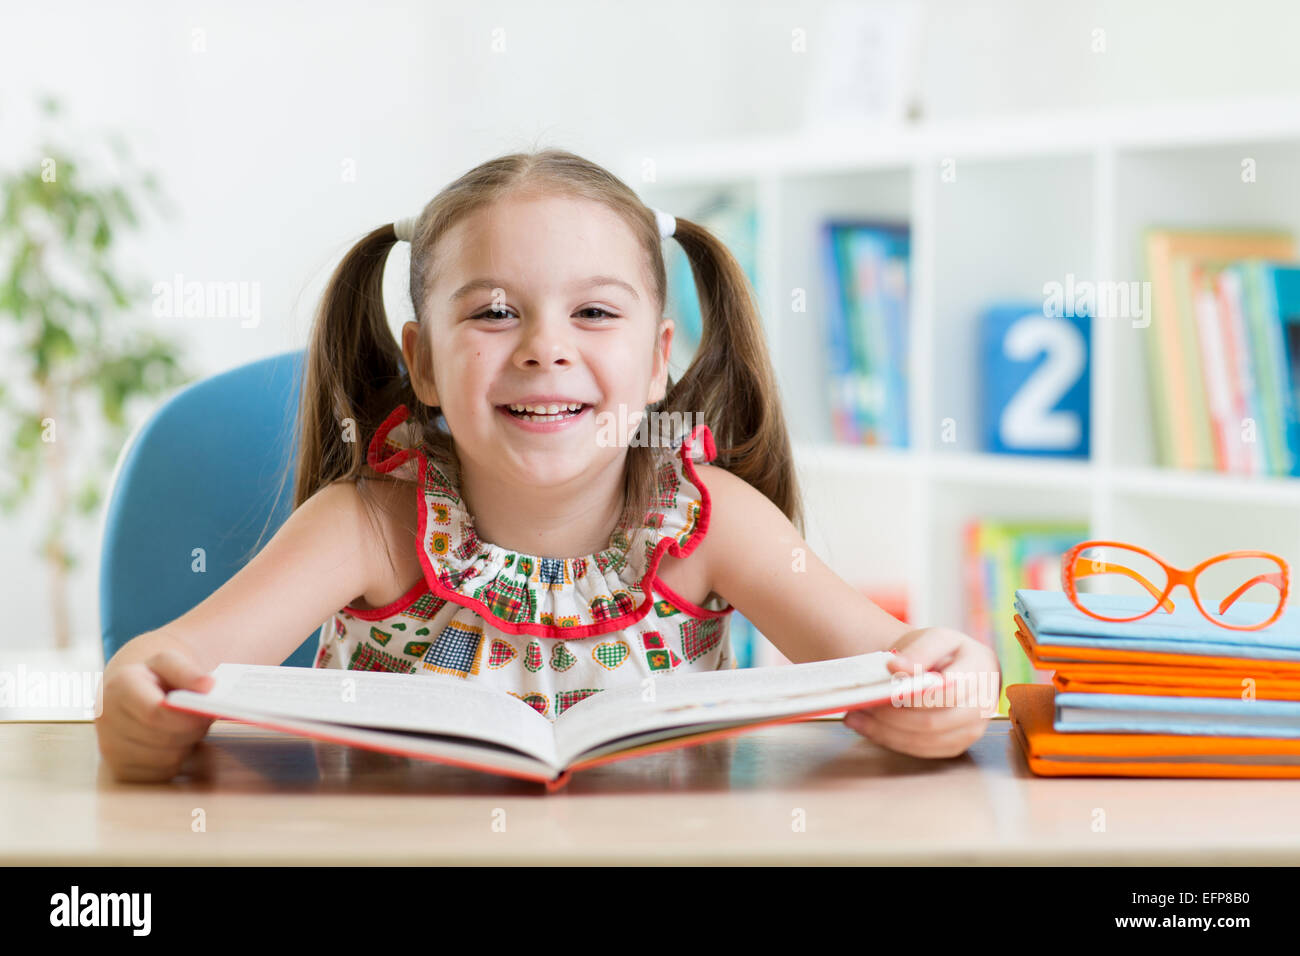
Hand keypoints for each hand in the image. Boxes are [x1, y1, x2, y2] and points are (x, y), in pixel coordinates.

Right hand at [95, 648, 217, 782]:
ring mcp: (109, 747)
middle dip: (191, 731)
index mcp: (119, 687)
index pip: (156, 713)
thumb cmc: (155, 677)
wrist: (131, 693)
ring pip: (165, 760)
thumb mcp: (170, 663)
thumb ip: (190, 671)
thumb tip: (208, 686)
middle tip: (201, 719)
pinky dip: (175, 761)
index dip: (187, 717)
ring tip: (185, 728)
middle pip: (163, 739)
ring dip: (185, 746)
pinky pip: (160, 774)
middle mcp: (106, 719)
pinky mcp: (118, 770)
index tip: (206, 712)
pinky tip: (172, 743)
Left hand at [843, 626, 1000, 757]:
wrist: (944, 667)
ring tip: (855, 716)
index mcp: (982, 669)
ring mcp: (971, 729)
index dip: (915, 693)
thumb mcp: (935, 637)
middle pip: (934, 721)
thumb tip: (898, 668)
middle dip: (893, 716)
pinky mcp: (954, 745)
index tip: (886, 685)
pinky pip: (921, 750)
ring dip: (886, 731)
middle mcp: (983, 704)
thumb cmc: (940, 651)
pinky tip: (868, 727)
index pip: (949, 690)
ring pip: (925, 740)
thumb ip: (919, 650)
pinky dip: (890, 740)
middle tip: (862, 704)